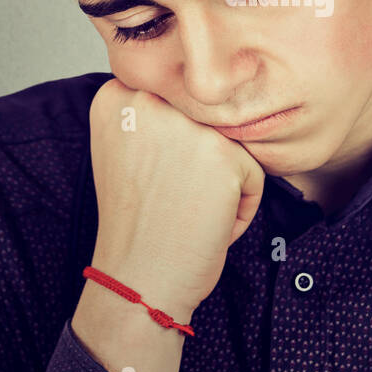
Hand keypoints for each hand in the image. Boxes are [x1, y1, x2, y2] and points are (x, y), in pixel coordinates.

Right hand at [87, 77, 265, 316]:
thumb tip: (209, 91)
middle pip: (207, 117)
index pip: (178, 99)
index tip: (153, 175)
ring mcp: (187, 125)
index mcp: (118, 94)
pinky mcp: (224, 155)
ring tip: (187, 208)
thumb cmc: (137, 224)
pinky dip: (241, 205)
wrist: (139, 279)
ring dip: (222, 180)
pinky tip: (207, 222)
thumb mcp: (126, 149)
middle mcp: (148, 100)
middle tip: (170, 196)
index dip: (174, 143)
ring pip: (232, 143)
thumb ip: (154, 112)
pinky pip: (254, 174)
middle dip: (200, 159)